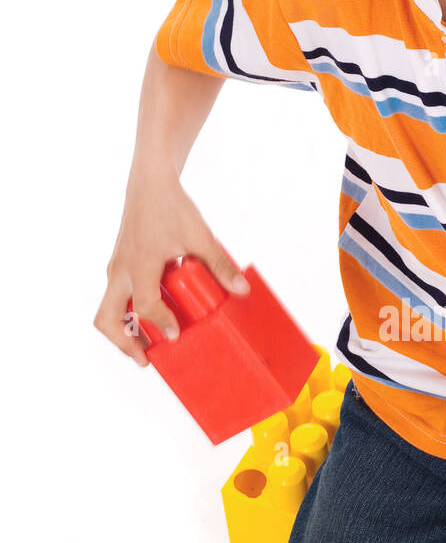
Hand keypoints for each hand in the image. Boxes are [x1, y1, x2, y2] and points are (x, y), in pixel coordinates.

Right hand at [93, 162, 248, 366]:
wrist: (150, 183)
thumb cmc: (171, 206)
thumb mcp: (200, 235)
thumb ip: (218, 264)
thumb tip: (241, 290)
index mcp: (139, 265)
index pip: (146, 305)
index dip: (161, 323)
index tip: (175, 336)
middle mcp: (121, 271)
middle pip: (107, 319)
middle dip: (124, 343)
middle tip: (147, 359)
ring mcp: (116, 270)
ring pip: (107, 310)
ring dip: (124, 331)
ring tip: (148, 348)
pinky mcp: (119, 267)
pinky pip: (116, 299)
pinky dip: (127, 315)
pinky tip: (152, 320)